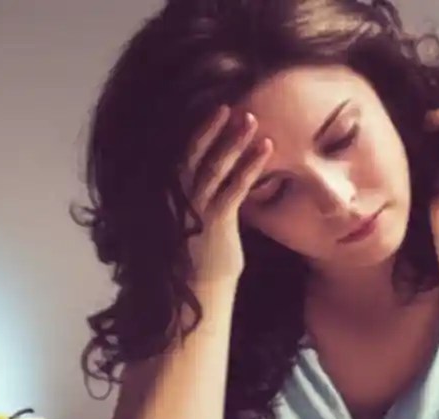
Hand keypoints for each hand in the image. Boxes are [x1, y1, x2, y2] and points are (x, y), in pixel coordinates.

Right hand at [180, 106, 273, 286]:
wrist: (199, 292)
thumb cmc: (201, 259)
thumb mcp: (195, 225)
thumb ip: (200, 201)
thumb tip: (215, 183)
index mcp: (172, 196)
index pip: (181, 157)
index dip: (196, 135)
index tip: (211, 114)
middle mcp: (179, 198)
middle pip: (193, 154)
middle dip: (211, 129)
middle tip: (229, 105)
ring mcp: (197, 209)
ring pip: (215, 166)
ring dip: (233, 141)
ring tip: (250, 119)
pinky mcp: (216, 221)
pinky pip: (236, 187)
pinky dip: (252, 166)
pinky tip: (266, 148)